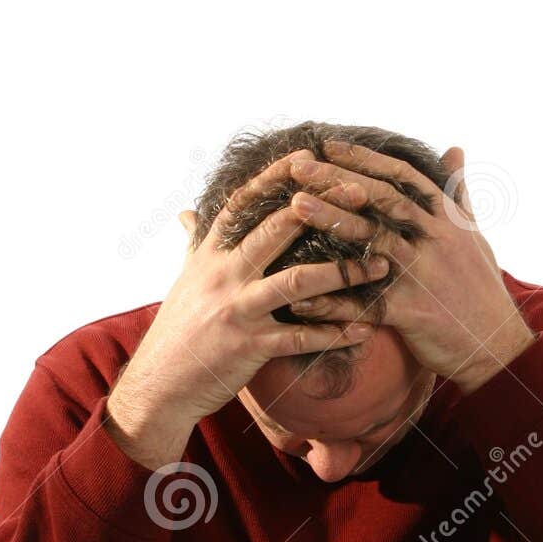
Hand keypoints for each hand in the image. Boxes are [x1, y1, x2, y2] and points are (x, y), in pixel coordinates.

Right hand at [106, 152, 387, 466]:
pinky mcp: (251, 346)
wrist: (161, 384)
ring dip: (344, 272)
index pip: (244, 204)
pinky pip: (302, 338)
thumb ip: (192, 243)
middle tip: (362, 195)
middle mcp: (224, 275)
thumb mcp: (183, 279)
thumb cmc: (178, 330)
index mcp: (210, 254)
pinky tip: (365, 329)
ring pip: (298, 281)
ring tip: (381, 265)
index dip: (275, 178)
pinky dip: (336, 333)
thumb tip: (187, 212)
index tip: (308, 157)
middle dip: (323, 209)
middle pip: (277, 230)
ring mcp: (238, 310)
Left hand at [283, 141, 534, 393]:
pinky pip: (366, 304)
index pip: (404, 177)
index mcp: (447, 220)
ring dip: (333, 221)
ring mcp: (424, 275)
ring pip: (374, 241)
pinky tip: (300, 297)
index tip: (329, 146)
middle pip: (383, 200)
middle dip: (339, 180)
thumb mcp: (473, 233)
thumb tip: (455, 150)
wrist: (496, 345)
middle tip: (299, 167)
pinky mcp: (413, 312)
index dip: (366, 159)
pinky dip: (333, 302)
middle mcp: (436, 240)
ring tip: (295, 206)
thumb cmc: (480, 287)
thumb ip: (458, 192)